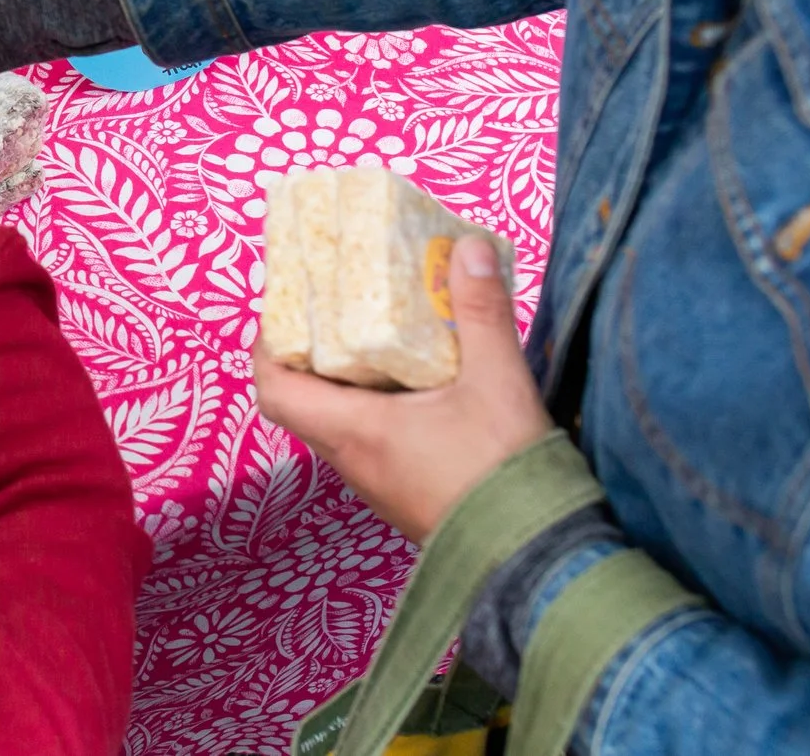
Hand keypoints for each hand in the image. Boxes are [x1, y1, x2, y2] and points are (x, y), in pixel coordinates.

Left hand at [253, 235, 553, 540]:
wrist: (540, 561)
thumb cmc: (505, 474)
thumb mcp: (497, 381)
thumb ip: (481, 312)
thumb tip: (467, 248)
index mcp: (354, 432)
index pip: (275, 390)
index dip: (269, 348)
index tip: (286, 310)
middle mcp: (353, 462)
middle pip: (303, 403)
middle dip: (312, 354)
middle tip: (338, 311)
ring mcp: (377, 485)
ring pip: (339, 425)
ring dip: (348, 383)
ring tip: (379, 337)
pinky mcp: (405, 496)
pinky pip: (370, 444)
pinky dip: (377, 409)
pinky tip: (419, 385)